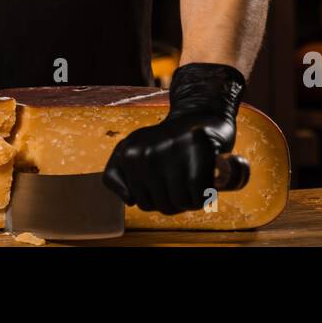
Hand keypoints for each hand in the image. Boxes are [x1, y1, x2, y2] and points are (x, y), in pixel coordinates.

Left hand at [102, 63, 244, 214]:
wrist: (196, 117)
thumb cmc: (164, 144)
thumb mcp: (131, 153)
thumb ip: (114, 176)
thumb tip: (129, 199)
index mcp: (128, 155)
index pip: (143, 203)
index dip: (160, 199)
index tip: (165, 180)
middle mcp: (146, 152)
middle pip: (163, 205)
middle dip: (176, 200)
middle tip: (183, 180)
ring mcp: (170, 149)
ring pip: (181, 202)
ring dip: (192, 199)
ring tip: (193, 179)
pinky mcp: (196, 149)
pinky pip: (199, 194)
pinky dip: (206, 194)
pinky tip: (206, 180)